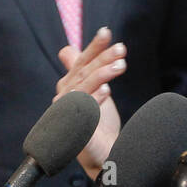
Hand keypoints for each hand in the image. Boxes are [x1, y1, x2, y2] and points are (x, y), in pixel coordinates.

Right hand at [55, 26, 125, 178]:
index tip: (107, 32)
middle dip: (102, 58)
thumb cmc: (97, 122)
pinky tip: (107, 91)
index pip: (81, 61)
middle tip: (121, 49)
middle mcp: (65, 96)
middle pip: (83, 72)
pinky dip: (94, 99)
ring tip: (121, 66)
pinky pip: (82, 111)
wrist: (103, 154)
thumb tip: (67, 50)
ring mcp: (67, 112)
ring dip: (102, 74)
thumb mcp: (93, 92)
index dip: (93, 47)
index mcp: (70, 85)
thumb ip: (83, 71)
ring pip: (83, 87)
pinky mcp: (73, 129)